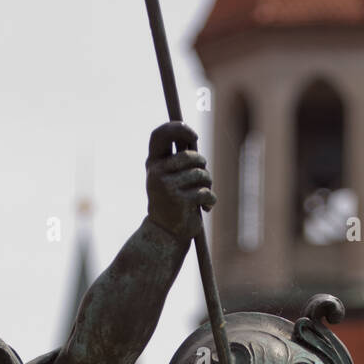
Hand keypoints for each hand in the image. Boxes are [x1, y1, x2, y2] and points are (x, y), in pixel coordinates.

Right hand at [146, 122, 215, 241]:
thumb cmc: (171, 202)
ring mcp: (168, 188)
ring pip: (200, 173)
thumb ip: (177, 158)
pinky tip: (206, 207)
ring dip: (208, 183)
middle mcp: (157, 174)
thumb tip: (191, 135)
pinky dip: (210, 199)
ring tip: (205, 193)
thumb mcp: (169, 177)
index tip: (193, 135)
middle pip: (189, 156)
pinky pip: (205, 191)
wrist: (164, 235)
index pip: (160, 135)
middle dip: (202, 164)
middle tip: (203, 175)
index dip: (177, 128)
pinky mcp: (181, 201)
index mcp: (153, 164)